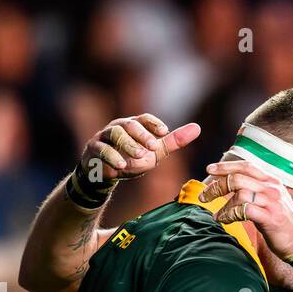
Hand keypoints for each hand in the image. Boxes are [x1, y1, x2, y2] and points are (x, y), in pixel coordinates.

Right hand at [80, 115, 199, 183]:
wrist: (106, 173)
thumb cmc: (131, 159)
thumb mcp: (155, 152)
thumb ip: (174, 141)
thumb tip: (198, 128)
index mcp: (134, 125)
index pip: (144, 118)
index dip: (153, 123)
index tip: (164, 132)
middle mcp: (119, 126)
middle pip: (130, 125)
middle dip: (142, 135)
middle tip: (153, 146)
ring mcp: (105, 136)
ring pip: (115, 134)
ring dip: (128, 145)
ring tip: (140, 156)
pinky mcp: (94, 148)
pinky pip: (102, 149)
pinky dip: (112, 156)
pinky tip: (121, 165)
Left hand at [199, 160, 292, 259]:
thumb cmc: (280, 221)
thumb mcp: (270, 199)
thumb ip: (254, 189)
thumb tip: (230, 184)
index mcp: (271, 180)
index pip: (246, 166)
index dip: (226, 166)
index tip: (209, 169)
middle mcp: (272, 188)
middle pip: (238, 178)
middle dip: (217, 186)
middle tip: (204, 196)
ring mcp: (271, 202)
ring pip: (239, 194)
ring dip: (222, 205)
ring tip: (215, 214)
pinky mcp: (270, 217)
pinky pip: (244, 211)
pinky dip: (229, 215)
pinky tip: (223, 220)